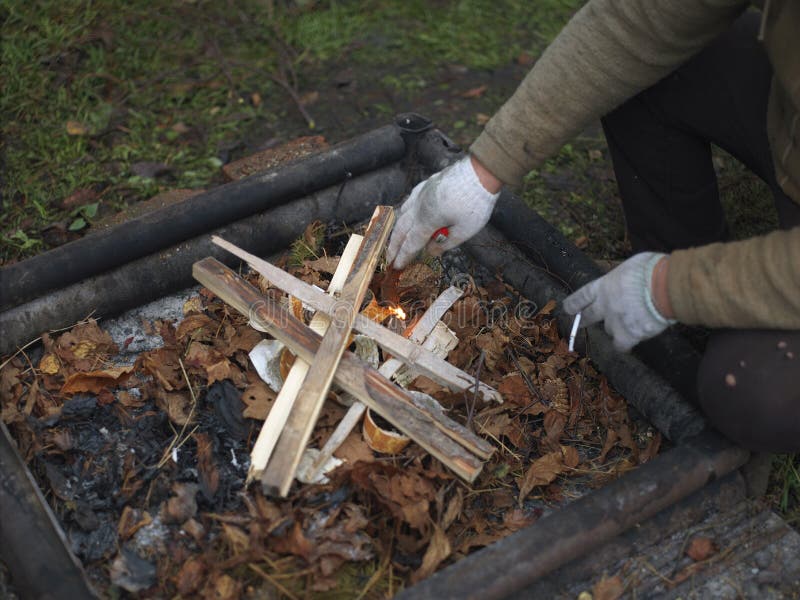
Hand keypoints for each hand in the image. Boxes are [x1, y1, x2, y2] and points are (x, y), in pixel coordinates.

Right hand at [386, 156, 500, 268]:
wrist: (479, 173)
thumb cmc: (475, 204)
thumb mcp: (464, 231)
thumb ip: (446, 244)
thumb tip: (431, 251)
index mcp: (427, 221)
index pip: (411, 243)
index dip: (403, 256)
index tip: (396, 266)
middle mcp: (419, 208)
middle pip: (401, 230)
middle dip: (394, 245)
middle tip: (389, 257)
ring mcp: (421, 194)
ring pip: (402, 213)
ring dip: (397, 229)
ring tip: (395, 239)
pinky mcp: (426, 185)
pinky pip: (410, 200)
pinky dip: (405, 211)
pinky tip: (407, 213)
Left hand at [562, 252, 675, 351]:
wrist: (665, 287)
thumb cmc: (652, 270)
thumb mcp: (631, 266)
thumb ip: (623, 278)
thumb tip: (627, 281)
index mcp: (603, 286)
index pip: (581, 297)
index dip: (574, 304)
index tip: (568, 309)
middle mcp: (605, 306)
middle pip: (589, 316)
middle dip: (585, 320)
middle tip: (582, 323)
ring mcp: (615, 322)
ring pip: (609, 330)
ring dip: (616, 328)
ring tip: (629, 323)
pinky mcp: (629, 335)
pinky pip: (622, 345)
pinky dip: (625, 344)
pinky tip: (631, 341)